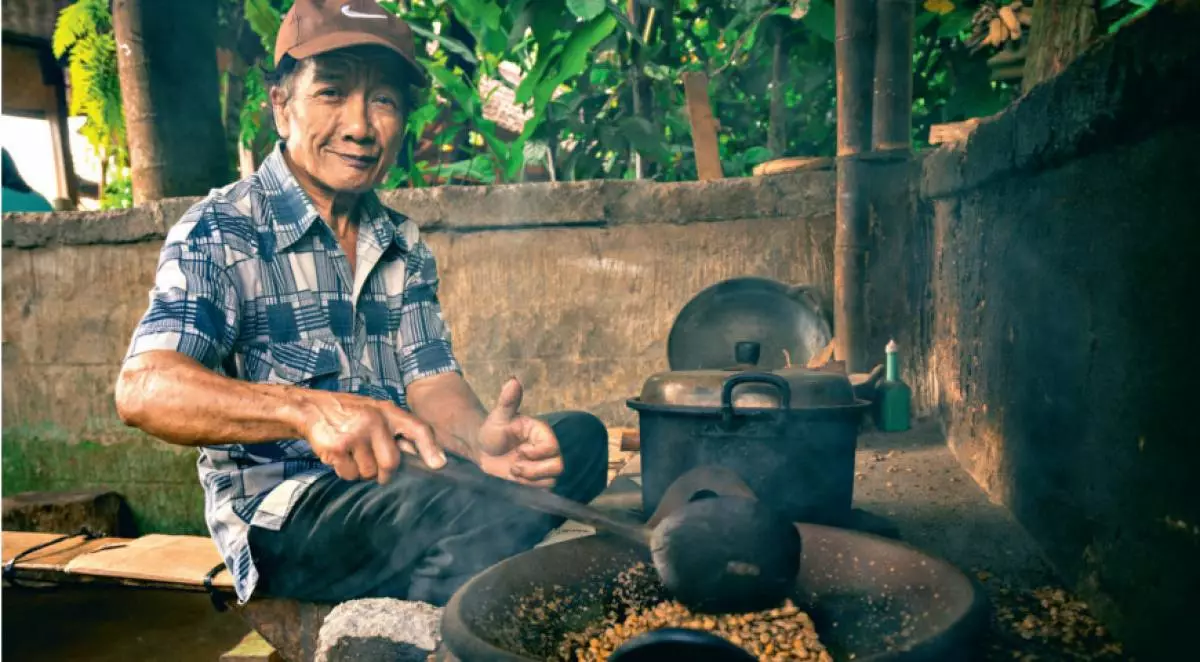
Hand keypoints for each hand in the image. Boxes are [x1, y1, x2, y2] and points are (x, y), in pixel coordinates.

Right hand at [299, 391, 445, 483]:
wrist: (312, 408)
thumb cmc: (351, 414)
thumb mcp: (377, 413)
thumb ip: (398, 432)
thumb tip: (427, 460)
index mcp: (388, 411)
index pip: (417, 428)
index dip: (430, 448)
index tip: (439, 465)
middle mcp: (373, 420)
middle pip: (391, 463)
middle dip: (384, 473)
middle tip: (375, 467)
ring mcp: (354, 434)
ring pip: (369, 473)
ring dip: (362, 472)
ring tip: (353, 454)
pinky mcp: (336, 448)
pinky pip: (349, 474)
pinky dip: (346, 472)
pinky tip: (340, 456)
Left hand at [477, 378, 563, 487]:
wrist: (483, 449)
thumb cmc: (492, 430)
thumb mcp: (498, 416)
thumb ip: (507, 400)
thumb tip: (513, 380)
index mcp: (541, 431)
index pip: (553, 447)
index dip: (535, 453)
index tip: (519, 451)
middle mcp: (547, 447)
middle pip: (557, 466)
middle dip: (532, 470)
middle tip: (514, 465)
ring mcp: (545, 463)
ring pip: (552, 479)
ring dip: (530, 479)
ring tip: (514, 469)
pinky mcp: (539, 477)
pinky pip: (544, 488)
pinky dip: (529, 486)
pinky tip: (516, 477)